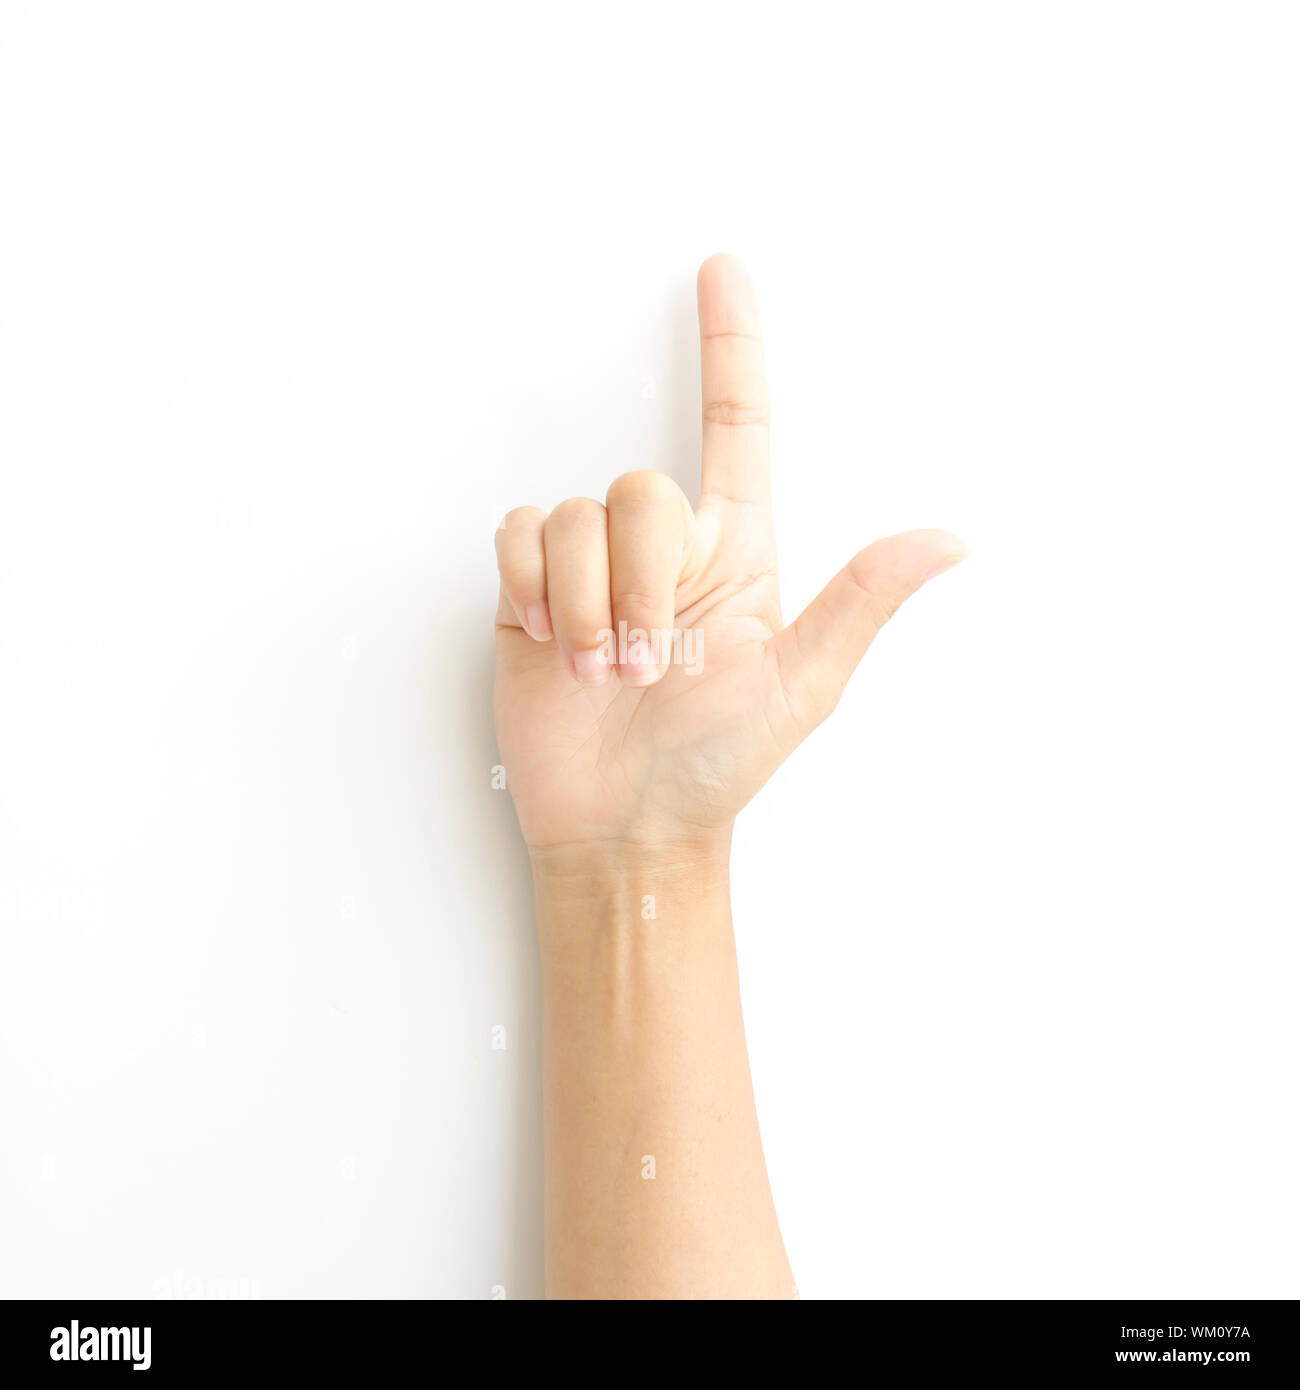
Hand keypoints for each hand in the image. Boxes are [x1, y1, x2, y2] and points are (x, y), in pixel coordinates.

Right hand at [493, 254, 965, 857]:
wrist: (622, 826)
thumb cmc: (716, 766)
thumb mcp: (801, 685)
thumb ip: (863, 601)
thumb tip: (952, 539)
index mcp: (737, 553)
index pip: (735, 426)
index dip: (732, 347)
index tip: (722, 269)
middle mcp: (666, 549)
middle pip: (636, 489)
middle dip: (641, 586)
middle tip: (649, 666)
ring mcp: (598, 569)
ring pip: (571, 517)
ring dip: (589, 608)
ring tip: (606, 672)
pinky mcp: (534, 590)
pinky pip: (517, 536)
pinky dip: (534, 593)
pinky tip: (554, 645)